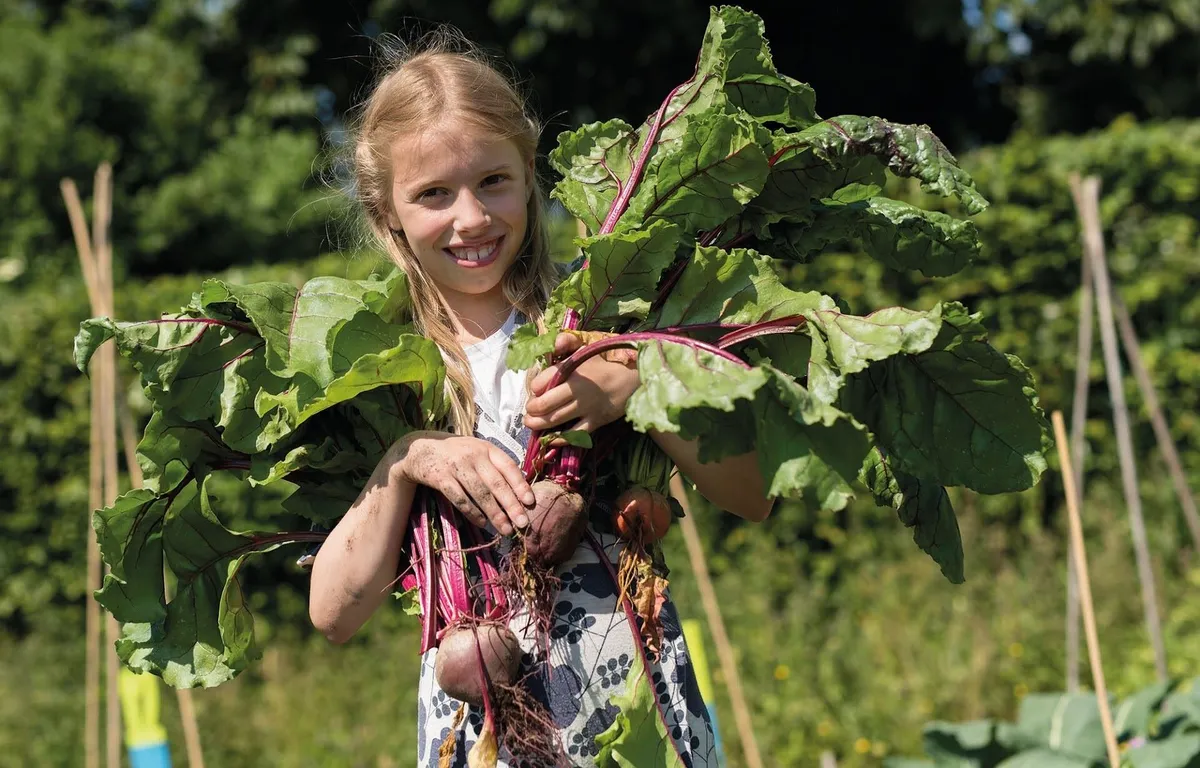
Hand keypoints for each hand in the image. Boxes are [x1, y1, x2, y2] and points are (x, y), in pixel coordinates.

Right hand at [394, 431, 534, 535]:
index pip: (509, 466)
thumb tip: (520, 490)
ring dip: (495, 514)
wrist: (419, 450)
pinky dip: (473, 513)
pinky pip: (461, 499)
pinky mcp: (441, 478)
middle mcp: (473, 455)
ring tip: (506, 529)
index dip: (520, 485)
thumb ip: (495, 465)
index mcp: (487, 448)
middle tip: (522, 523)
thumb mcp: (477, 451)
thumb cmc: (455, 453)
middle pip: (497, 483)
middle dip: (512, 505)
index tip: (530, 501)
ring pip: (480, 494)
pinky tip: (483, 523)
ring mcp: (457, 466)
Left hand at [523, 332, 638, 441]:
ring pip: (556, 420)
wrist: (635, 379)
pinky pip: (574, 433)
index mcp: (573, 369)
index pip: (542, 382)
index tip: (534, 390)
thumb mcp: (588, 347)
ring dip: (538, 424)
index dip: (534, 387)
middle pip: (545, 404)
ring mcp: (587, 407)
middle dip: (532, 409)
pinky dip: (560, 438)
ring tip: (531, 423)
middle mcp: (578, 389)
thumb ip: (568, 342)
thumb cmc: (608, 362)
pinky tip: (551, 438)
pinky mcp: (596, 421)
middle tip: (528, 410)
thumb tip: (554, 342)